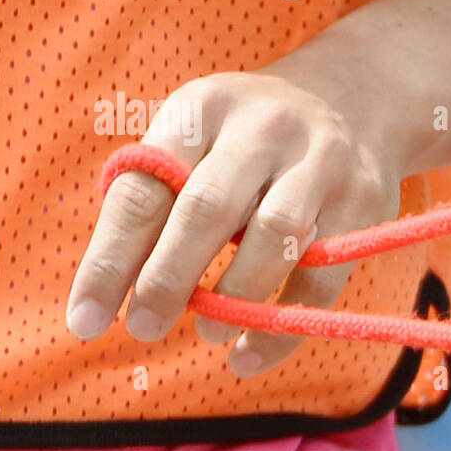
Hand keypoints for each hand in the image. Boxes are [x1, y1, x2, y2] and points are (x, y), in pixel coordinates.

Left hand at [66, 69, 402, 376]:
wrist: (359, 97)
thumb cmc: (251, 137)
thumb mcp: (201, 137)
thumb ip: (160, 198)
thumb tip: (114, 292)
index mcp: (204, 109)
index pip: (145, 189)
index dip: (111, 259)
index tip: (85, 319)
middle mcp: (264, 127)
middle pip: (207, 209)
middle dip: (168, 279)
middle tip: (142, 328)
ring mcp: (321, 162)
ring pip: (274, 236)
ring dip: (234, 296)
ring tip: (206, 332)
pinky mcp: (364, 201)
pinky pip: (323, 276)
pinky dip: (283, 326)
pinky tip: (248, 354)